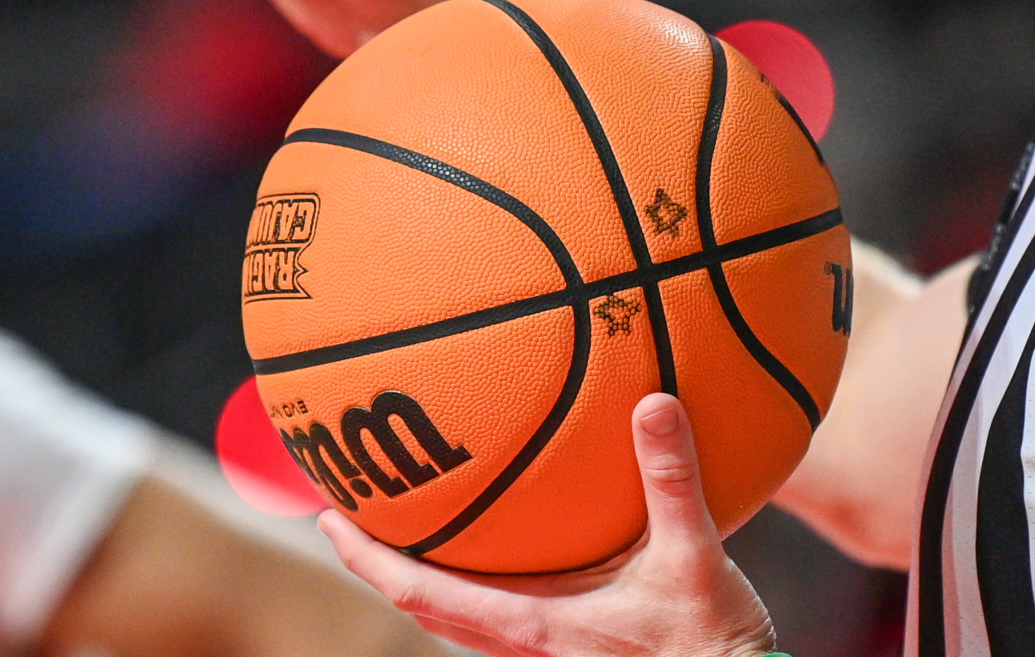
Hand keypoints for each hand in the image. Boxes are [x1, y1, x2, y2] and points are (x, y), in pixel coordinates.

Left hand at [317, 393, 777, 656]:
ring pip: (456, 614)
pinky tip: (496, 546)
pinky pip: (495, 612)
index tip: (323, 522)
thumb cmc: (710, 643)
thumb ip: (670, 481)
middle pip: (422, 606)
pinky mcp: (566, 646)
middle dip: (376, 563)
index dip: (366, 559)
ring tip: (403, 529)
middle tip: (343, 518)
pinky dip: (470, 580)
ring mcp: (542, 649)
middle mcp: (523, 643)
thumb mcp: (693, 557)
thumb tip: (652, 402)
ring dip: (419, 575)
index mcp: (531, 626)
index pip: (421, 595)